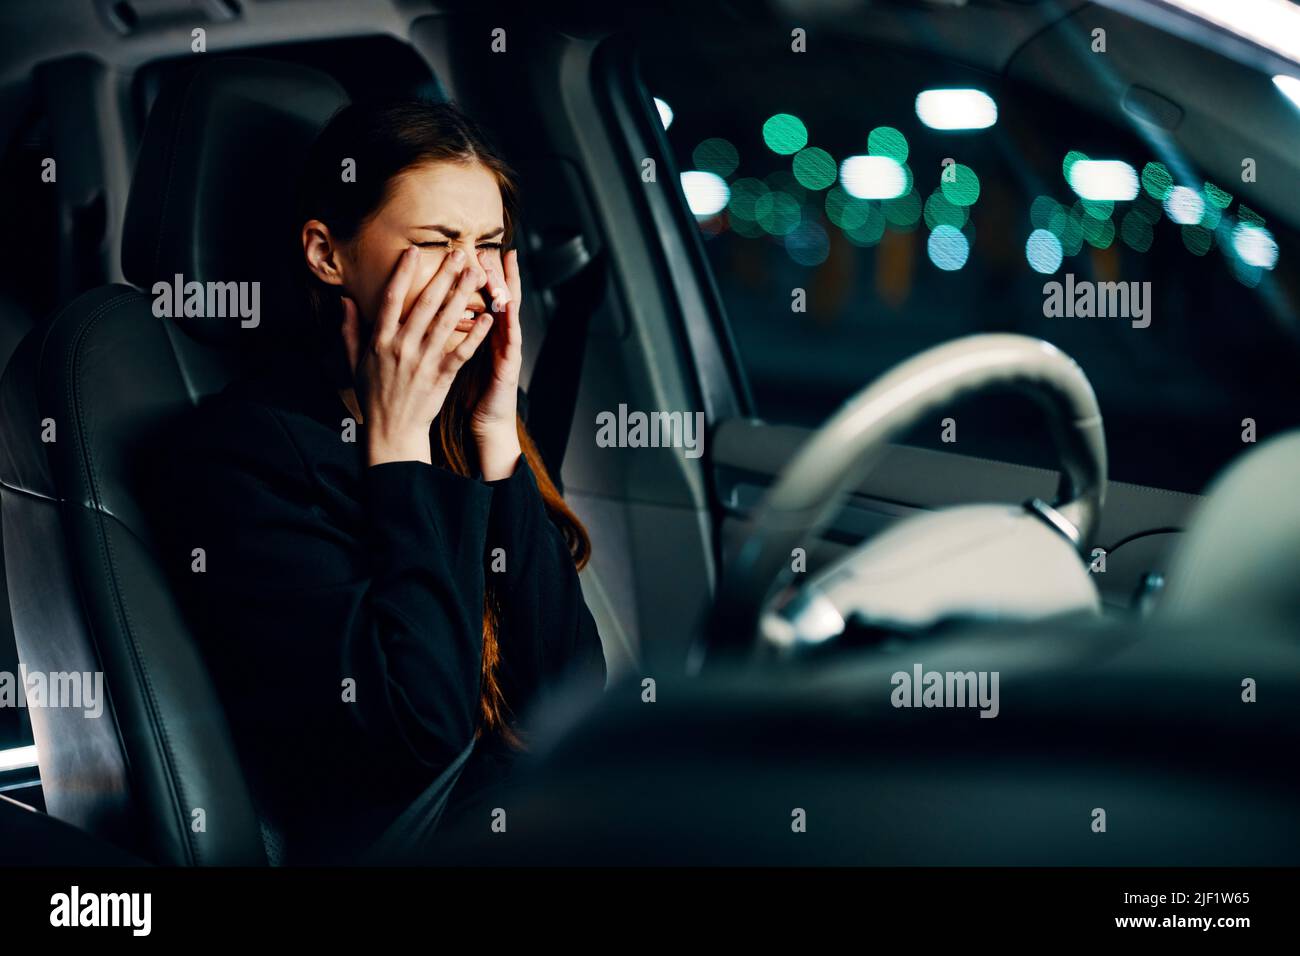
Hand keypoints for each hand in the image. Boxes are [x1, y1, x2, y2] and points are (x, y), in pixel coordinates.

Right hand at [341, 246, 493, 465]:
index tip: (414, 252)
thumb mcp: (354, 362)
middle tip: (460, 254)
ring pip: (445, 322)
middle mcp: (401, 347)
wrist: (391, 431)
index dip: (402, 274)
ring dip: (463, 296)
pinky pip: (461, 351)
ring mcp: (422, 362)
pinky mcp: (440, 377)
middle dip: (443, 276)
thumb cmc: (374, 395)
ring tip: (478, 275)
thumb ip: (349, 329)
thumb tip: (344, 300)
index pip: (391, 300)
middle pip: (424, 305)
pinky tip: (489, 317)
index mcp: (379, 341)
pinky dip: (475, 334)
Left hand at [471, 248, 523, 479]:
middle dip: (498, 275)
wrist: (489, 423)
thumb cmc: (474, 394)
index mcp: (486, 335)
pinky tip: (505, 308)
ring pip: (508, 314)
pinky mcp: (509, 366)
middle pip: (501, 299)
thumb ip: (454, 337)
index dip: (482, 277)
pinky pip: (509, 342)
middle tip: (492, 250)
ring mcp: (508, 351)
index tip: (475, 252)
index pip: (484, 299)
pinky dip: (508, 324)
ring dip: (505, 290)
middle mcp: (500, 338)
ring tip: (500, 269)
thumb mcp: (461, 360)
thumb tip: (435, 318)